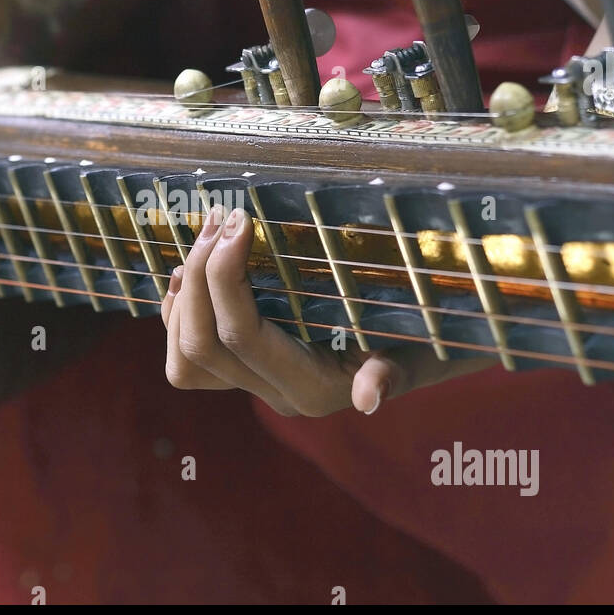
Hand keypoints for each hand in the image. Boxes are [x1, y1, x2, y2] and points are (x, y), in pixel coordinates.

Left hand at [160, 205, 495, 415]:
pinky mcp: (247, 372)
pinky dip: (182, 314)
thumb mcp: (418, 348)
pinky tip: (193, 274)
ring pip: (185, 360)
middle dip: (200, 275)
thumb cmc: (428, 337)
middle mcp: (279, 396)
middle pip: (202, 346)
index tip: (238, 219)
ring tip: (202, 243)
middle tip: (219, 217)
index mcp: (313, 389)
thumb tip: (369, 397)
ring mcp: (258, 387)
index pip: (241, 336)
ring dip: (185, 297)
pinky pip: (189, 360)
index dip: (225, 277)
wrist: (431, 348)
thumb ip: (391, 371)